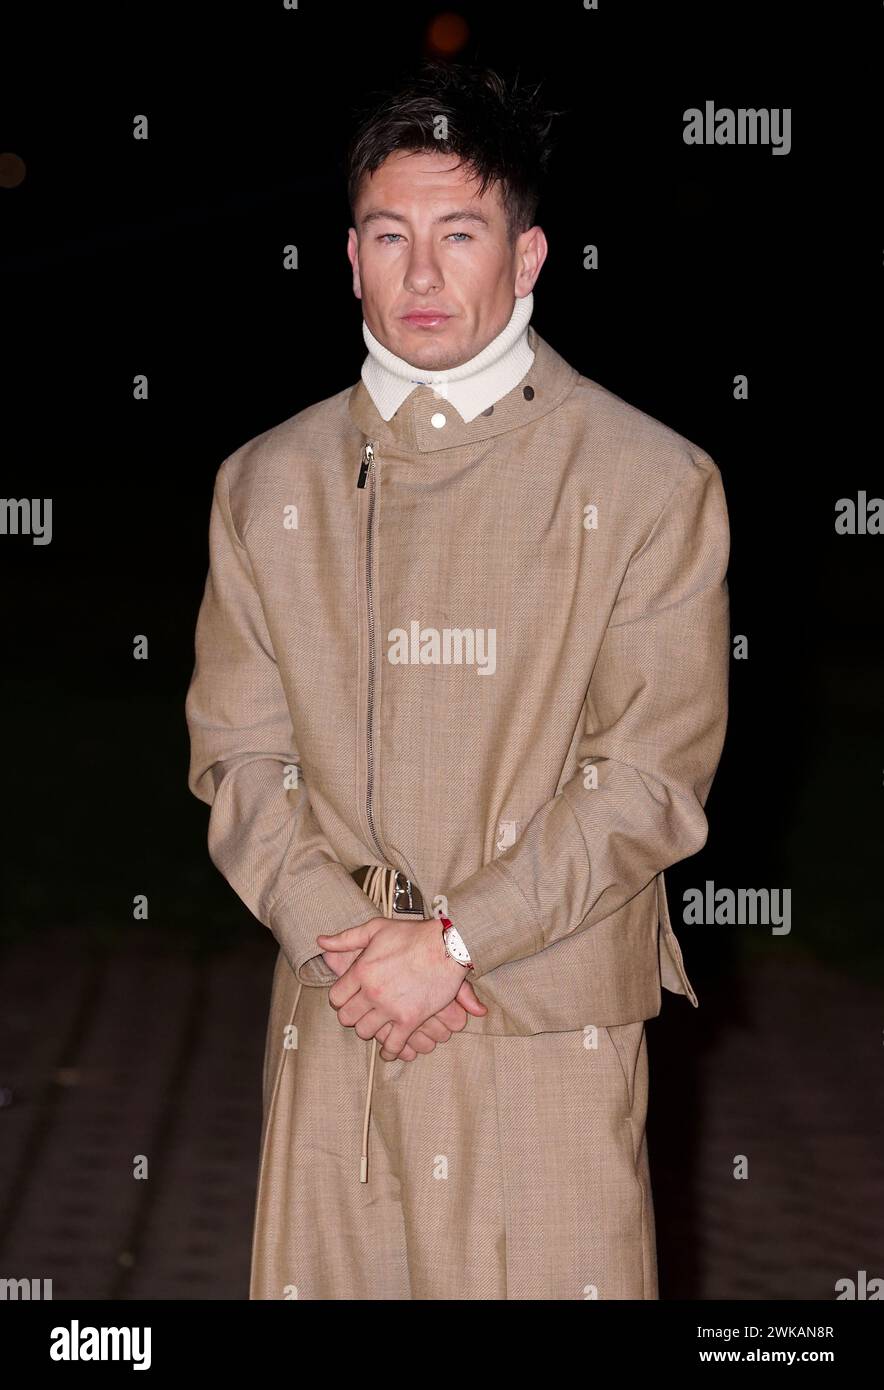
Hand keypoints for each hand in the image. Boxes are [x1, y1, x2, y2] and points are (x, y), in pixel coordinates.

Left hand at [318, 917, 485, 1060]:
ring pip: (366, 1032)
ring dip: (369, 1030)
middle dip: (351, 1016)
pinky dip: (389, 1050)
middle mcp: (372, 992)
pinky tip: (389, 1050)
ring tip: (375, 1025)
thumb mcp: (375, 929)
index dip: (340, 999)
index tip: (348, 998)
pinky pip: (393, 1044)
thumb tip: (320, 941)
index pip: (336, 997)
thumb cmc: (412, 934)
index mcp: (361, 970)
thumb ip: (346, 938)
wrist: (446, 946)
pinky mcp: (410, 1020)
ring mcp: (390, 1008)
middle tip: (359, 1013)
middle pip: (347, 1017)